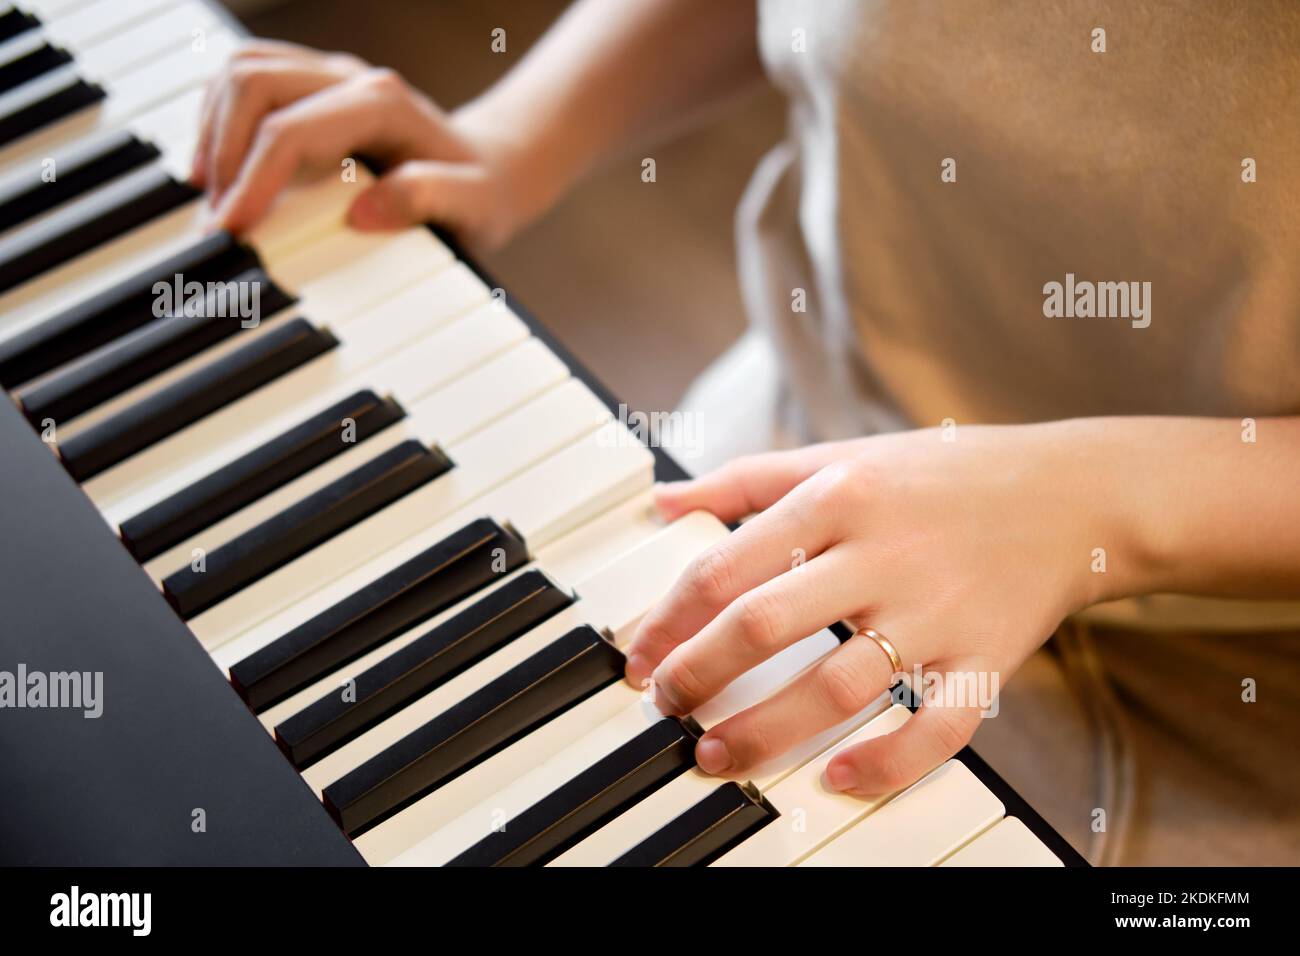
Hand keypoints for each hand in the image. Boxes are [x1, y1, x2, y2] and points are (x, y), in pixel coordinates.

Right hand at [191, 40, 541, 246]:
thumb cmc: (481, 191)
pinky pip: (246, 80)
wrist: (490, 166)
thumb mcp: (476, 207)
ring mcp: (328, 76)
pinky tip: (221, 168)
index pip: (291, 130)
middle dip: (221, 149)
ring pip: (241, 70)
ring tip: (210, 192)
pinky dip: (221, 119)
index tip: (231, 228)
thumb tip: (364, 212)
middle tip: (216, 216)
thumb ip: (429, 201)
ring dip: (213, 128)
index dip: (251, 179)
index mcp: (383, 105)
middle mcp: (349, 78)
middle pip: (252, 82)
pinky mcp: (312, 87)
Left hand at [624, 422, 1148, 794]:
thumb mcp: (842, 458)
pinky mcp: (986, 658)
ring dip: (765, 731)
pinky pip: (935, 727)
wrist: (1071, 494)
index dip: (670, 619)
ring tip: (717, 755)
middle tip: (666, 706)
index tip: (640, 656)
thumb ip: (748, 479)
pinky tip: (839, 777)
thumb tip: (663, 500)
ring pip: (836, 686)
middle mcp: (882, 554)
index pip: (728, 565)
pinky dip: (887, 763)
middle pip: (766, 625)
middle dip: (699, 675)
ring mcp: (936, 612)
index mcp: (838, 499)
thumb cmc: (942, 476)